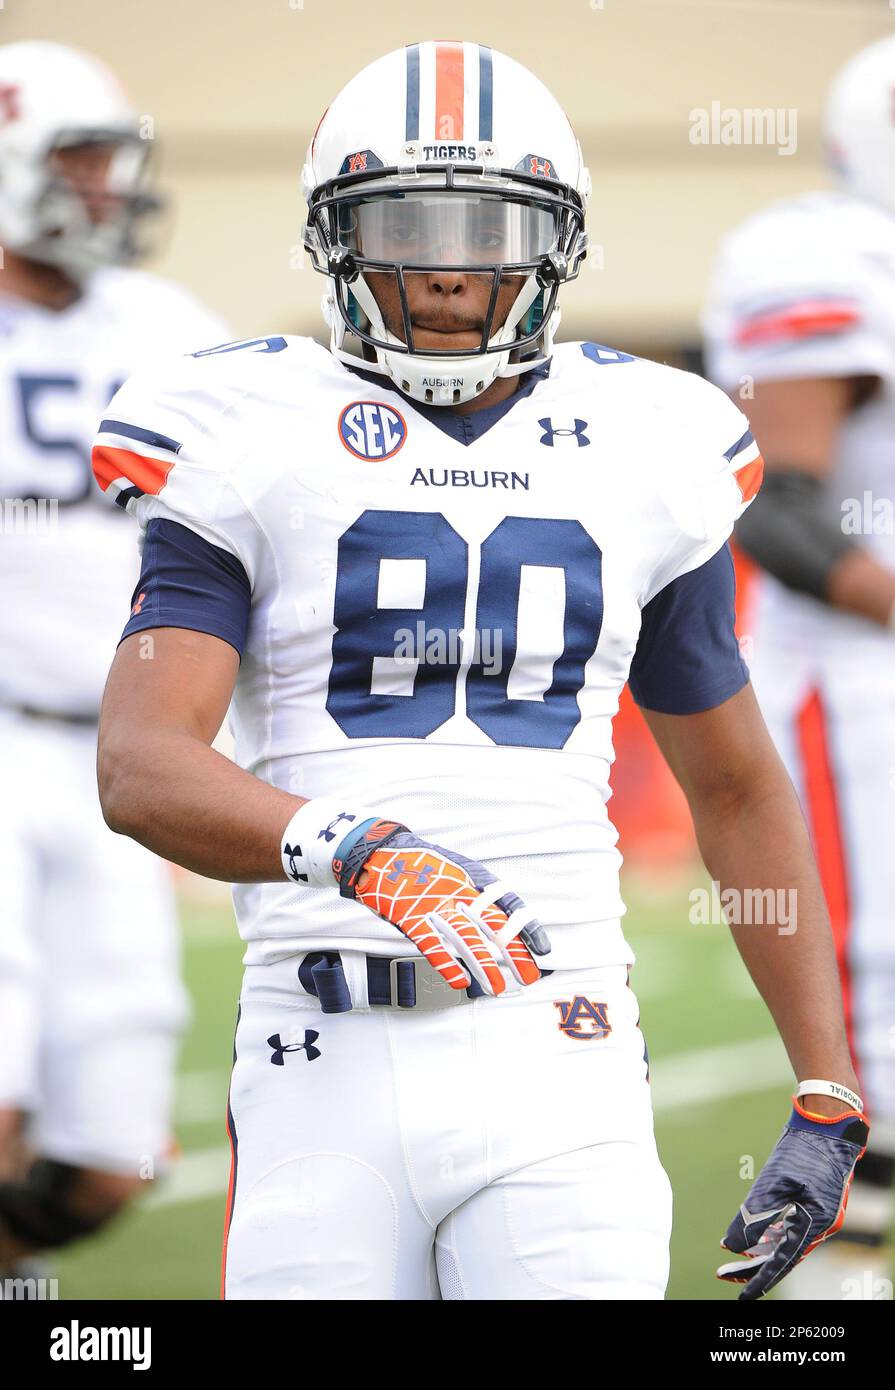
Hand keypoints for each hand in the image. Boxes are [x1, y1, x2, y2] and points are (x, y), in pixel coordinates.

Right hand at [281, 802, 549, 996]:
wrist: (377, 850)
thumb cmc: (418, 865)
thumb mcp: (453, 871)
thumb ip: (473, 893)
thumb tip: (498, 920)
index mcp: (471, 879)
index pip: (509, 904)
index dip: (528, 927)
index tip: (544, 949)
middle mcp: (458, 891)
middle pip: (493, 926)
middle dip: (513, 954)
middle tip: (529, 978)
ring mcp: (434, 903)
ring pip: (466, 938)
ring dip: (484, 965)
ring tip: (498, 988)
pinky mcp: (409, 915)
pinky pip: (431, 943)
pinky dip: (445, 963)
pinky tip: (459, 981)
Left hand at [716, 1099, 868, 1298]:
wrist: (827, 1125)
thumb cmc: (802, 1150)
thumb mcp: (774, 1182)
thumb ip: (754, 1216)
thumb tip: (732, 1246)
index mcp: (814, 1223)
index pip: (783, 1262)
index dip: (759, 1279)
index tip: (740, 1295)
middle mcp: (819, 1226)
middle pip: (783, 1256)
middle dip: (753, 1267)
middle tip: (722, 1273)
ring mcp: (818, 1216)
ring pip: (785, 1244)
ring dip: (759, 1251)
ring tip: (730, 1258)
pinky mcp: (813, 1205)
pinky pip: (790, 1230)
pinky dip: (770, 1235)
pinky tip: (752, 1239)